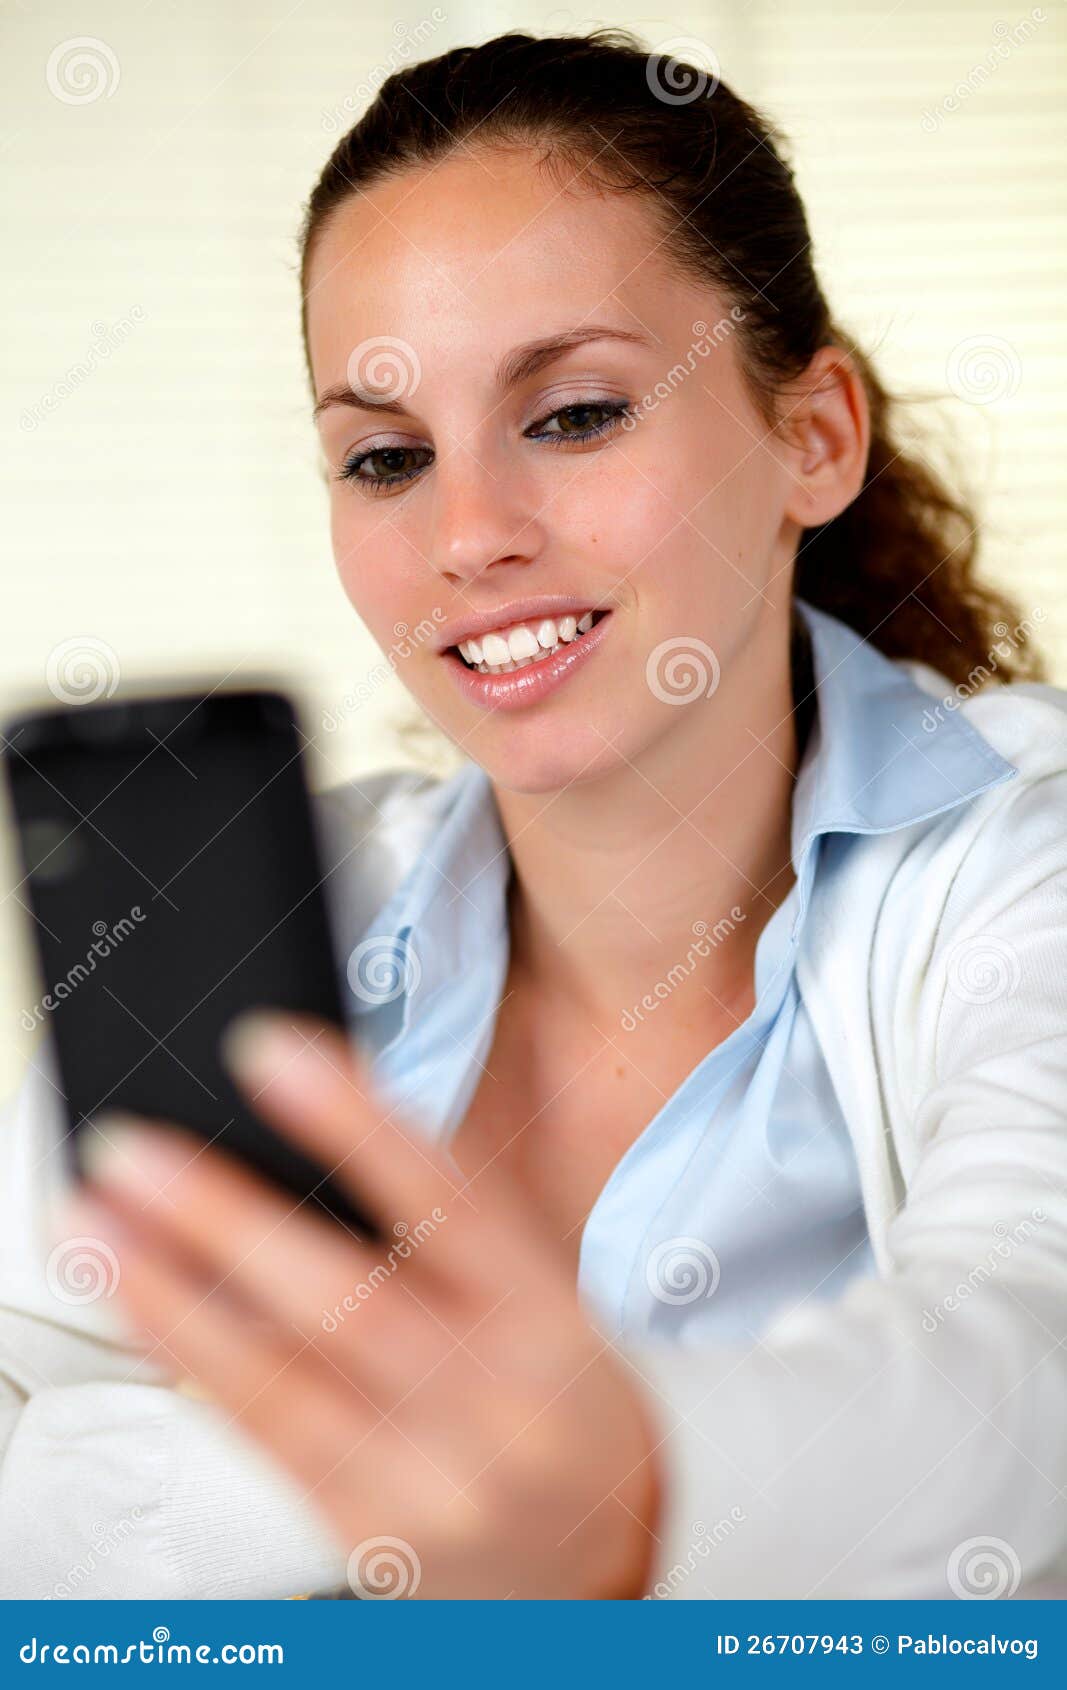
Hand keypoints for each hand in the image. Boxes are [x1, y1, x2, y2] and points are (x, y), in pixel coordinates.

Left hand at [57, 1013, 661, 1598]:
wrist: (619, 1554)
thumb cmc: (563, 1398)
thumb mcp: (544, 1298)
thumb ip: (451, 1223)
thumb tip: (321, 1119)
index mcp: (547, 1316)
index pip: (449, 1198)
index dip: (354, 1118)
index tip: (268, 1050)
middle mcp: (497, 1399)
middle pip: (346, 1296)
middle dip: (225, 1216)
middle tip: (132, 1150)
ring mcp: (434, 1477)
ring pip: (285, 1376)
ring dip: (173, 1293)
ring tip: (98, 1225)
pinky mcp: (377, 1534)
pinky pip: (270, 1440)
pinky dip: (195, 1365)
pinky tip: (144, 1308)